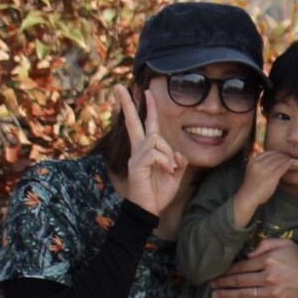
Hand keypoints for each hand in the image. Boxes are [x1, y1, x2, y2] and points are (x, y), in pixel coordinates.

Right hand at [114, 84, 187, 216]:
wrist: (149, 210)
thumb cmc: (159, 192)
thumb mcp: (175, 173)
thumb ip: (178, 160)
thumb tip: (178, 153)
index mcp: (148, 150)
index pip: (147, 125)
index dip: (148, 108)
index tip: (145, 91)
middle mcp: (139, 150)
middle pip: (133, 122)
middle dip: (128, 104)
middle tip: (118, 87)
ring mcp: (136, 157)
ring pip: (156, 140)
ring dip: (168, 154)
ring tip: (170, 168)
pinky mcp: (136, 165)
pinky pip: (155, 153)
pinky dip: (166, 161)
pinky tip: (167, 170)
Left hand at [213, 237, 297, 297]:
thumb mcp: (286, 243)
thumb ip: (266, 244)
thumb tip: (248, 254)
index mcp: (269, 259)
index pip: (243, 265)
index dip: (229, 269)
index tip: (219, 272)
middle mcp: (268, 276)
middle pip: (241, 279)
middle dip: (224, 282)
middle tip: (211, 285)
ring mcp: (272, 292)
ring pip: (245, 294)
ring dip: (228, 295)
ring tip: (215, 296)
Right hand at [233, 151, 293, 226]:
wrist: (249, 197)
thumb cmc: (252, 185)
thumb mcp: (253, 170)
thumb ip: (261, 163)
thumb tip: (274, 158)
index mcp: (253, 161)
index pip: (267, 153)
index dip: (275, 153)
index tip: (280, 155)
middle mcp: (258, 164)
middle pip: (274, 156)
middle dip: (282, 155)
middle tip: (287, 156)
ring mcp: (265, 170)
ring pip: (279, 160)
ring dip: (286, 159)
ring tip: (290, 159)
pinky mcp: (272, 176)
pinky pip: (282, 167)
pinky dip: (288, 164)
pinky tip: (291, 163)